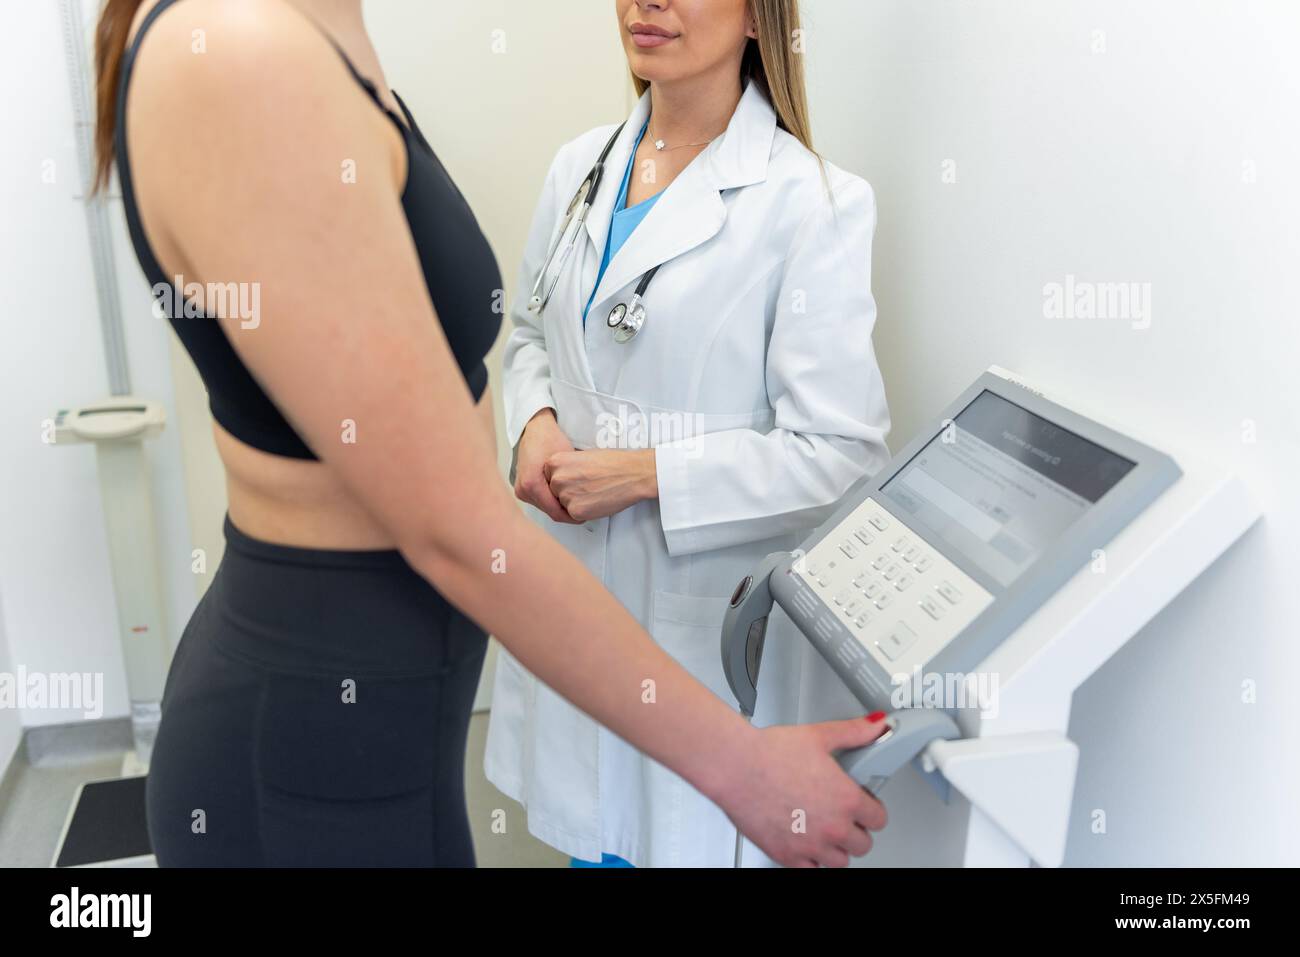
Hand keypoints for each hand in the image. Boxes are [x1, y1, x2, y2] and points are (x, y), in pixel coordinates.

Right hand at [514, 409, 578, 523]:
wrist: (536, 429)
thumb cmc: (550, 439)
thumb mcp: (566, 462)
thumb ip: (571, 485)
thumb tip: (582, 502)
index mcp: (532, 485)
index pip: (555, 512)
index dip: (572, 517)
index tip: (585, 517)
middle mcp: (523, 490)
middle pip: (549, 511)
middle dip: (567, 512)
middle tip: (583, 509)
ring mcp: (520, 490)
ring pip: (545, 507)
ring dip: (560, 507)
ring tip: (575, 501)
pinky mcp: (522, 488)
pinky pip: (540, 500)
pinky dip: (552, 500)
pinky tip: (564, 495)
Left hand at [543, 448, 658, 522]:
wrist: (632, 473)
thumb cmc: (612, 463)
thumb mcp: (581, 456)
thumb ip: (565, 467)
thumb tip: (558, 478)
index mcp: (555, 461)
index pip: (548, 477)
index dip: (562, 480)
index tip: (574, 479)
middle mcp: (557, 479)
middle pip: (553, 492)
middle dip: (567, 492)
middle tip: (586, 486)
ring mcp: (565, 496)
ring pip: (563, 504)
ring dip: (575, 502)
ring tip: (593, 492)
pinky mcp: (576, 511)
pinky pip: (573, 515)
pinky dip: (584, 511)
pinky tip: (597, 500)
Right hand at [713, 717, 889, 866]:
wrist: (735, 767)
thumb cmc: (770, 752)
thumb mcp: (819, 735)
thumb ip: (853, 732)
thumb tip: (876, 727)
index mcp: (847, 799)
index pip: (879, 819)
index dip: (872, 809)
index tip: (864, 805)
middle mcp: (833, 827)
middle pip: (863, 845)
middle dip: (856, 831)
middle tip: (844, 817)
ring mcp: (811, 846)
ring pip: (840, 862)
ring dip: (836, 849)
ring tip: (825, 831)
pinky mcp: (787, 856)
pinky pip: (811, 870)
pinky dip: (811, 860)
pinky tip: (805, 844)